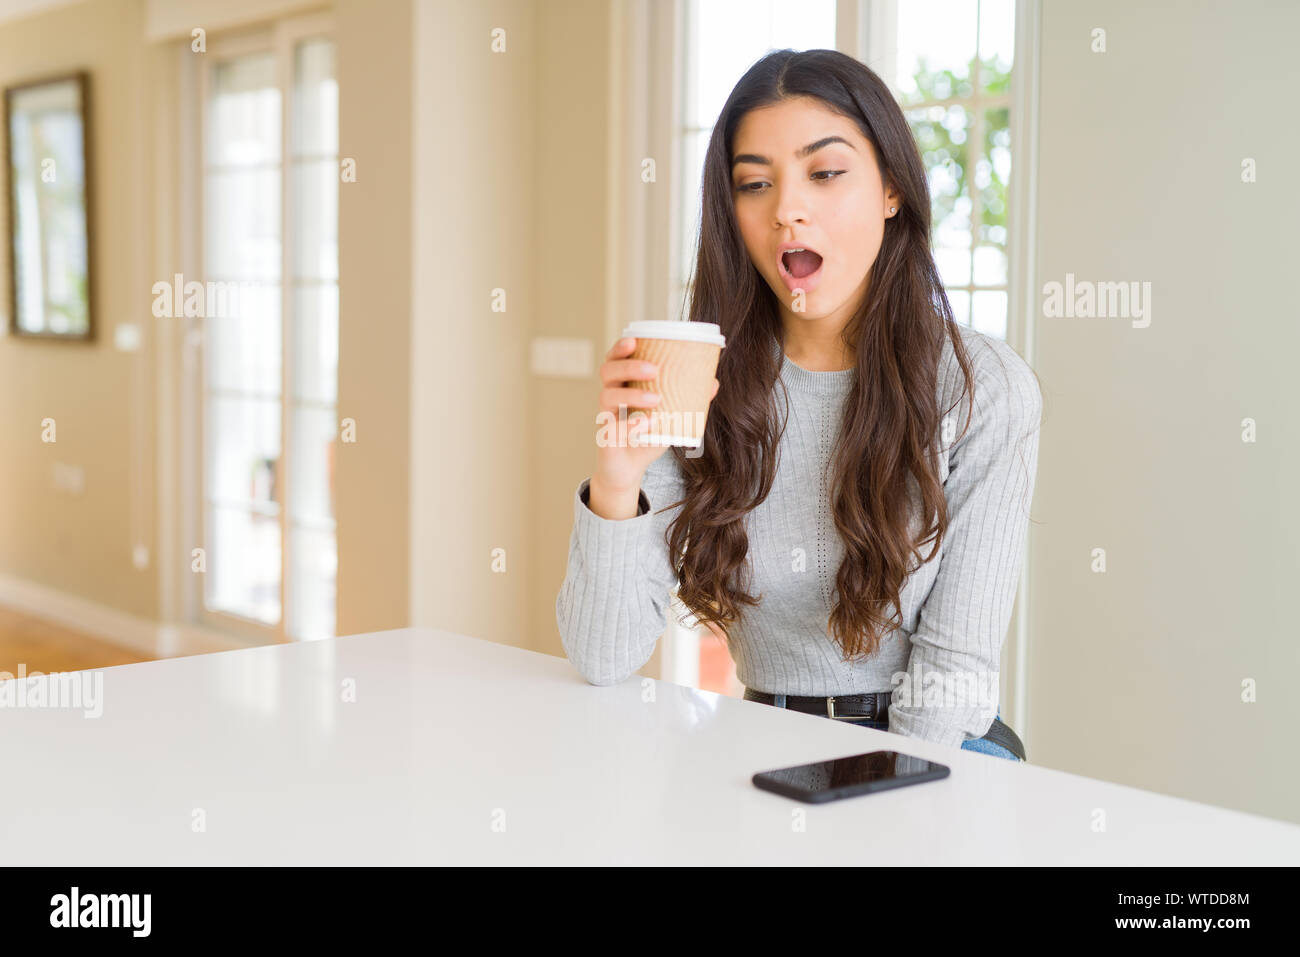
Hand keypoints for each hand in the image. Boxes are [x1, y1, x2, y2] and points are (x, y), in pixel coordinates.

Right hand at [592, 336, 718, 495]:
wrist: (629, 469)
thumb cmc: (647, 435)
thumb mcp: (668, 416)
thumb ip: (687, 399)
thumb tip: (713, 383)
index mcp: (622, 385)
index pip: (615, 360)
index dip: (620, 348)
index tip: (633, 340)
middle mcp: (610, 397)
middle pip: (608, 371)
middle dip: (629, 366)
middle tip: (653, 369)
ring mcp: (605, 417)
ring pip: (608, 396)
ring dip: (632, 395)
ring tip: (656, 399)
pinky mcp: (605, 439)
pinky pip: (613, 428)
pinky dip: (631, 425)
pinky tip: (647, 424)